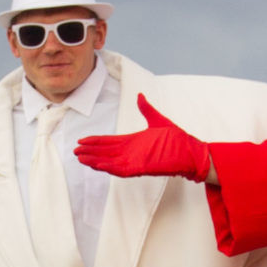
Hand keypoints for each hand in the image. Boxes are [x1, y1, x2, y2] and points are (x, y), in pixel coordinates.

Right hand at [74, 97, 213, 182]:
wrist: (191, 151)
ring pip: (110, 162)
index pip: (110, 142)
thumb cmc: (178, 140)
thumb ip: (146, 109)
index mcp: (133, 142)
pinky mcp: (141, 168)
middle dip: (91, 152)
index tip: (82, 140)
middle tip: (75, 151)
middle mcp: (132, 152)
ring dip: (95, 160)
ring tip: (81, 158)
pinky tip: (97, 165)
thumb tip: (140, 96)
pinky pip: (121, 170)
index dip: (96, 141)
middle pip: (106, 152)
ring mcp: (135, 161)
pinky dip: (109, 167)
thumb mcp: (158, 120)